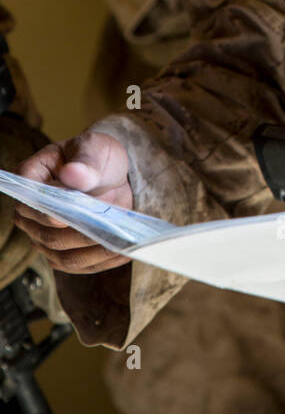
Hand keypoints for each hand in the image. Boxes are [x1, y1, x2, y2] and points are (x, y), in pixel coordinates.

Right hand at [12, 132, 132, 273]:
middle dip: (80, 234)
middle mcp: (32, 211)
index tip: (65, 218)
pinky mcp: (64, 251)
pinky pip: (80, 265)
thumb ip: (85, 162)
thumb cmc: (96, 156)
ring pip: (65, 256)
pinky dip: (102, 261)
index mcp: (31, 178)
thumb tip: (72, 173)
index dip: (46, 213)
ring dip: (94, 252)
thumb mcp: (95, 148)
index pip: (30, 201)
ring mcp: (45, 235)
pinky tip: (123, 252)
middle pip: (49, 235)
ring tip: (120, 242)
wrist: (110, 173)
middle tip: (109, 228)